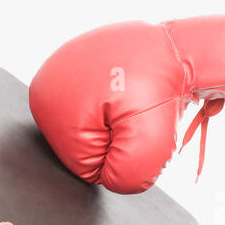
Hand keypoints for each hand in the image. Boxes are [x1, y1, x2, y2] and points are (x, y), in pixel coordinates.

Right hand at [28, 14, 224, 192]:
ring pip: (89, 125)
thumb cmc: (162, 89)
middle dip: (113, 138)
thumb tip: (109, 178)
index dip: (116, 155)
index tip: (130, 127)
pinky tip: (126, 85)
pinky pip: (94, 102)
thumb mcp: (150, 146)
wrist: (179, 46)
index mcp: (49, 105)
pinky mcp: (75, 60)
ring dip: (114, 120)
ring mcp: (58, 68)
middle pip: (82, 144)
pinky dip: (113, 101)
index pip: (82, 165)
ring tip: (129, 98)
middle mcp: (45, 83)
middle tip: (133, 113)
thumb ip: (125, 177)